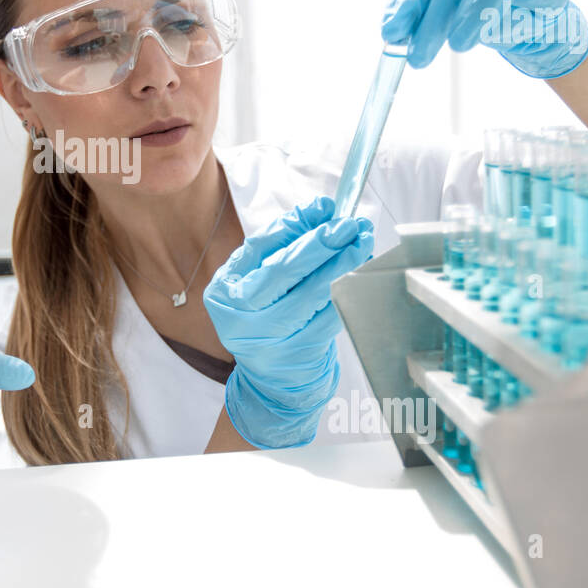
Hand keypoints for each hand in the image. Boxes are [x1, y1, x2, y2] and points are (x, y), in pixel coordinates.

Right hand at [204, 196, 373, 448]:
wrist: (271, 379)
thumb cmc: (263, 317)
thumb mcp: (256, 282)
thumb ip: (280, 245)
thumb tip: (319, 211)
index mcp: (225, 293)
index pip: (258, 249)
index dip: (293, 225)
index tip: (323, 209)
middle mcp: (241, 317)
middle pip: (286, 270)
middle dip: (322, 242)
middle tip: (350, 224)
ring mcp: (271, 338)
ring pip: (314, 292)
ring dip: (343, 263)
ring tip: (362, 241)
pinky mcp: (301, 352)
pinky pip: (330, 314)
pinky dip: (348, 289)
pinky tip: (360, 271)